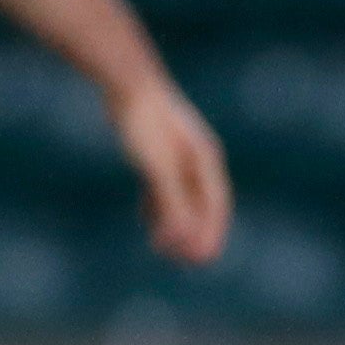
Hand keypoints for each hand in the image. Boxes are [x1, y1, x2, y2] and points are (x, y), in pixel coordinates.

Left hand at [111, 81, 230, 264]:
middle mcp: (198, 158)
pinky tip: (146, 217)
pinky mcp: (161, 148)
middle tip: (189, 262)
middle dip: (198, 233)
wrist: (128, 82)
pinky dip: (160, 205)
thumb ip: (171, 202)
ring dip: (178, 222)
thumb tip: (182, 237)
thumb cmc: (145, 123)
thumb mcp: (158, 167)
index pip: (216, 205)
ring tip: (163, 246)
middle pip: (203, 203)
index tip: (203, 259)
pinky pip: (166, 185)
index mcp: (205, 160)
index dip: (212, 233)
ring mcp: (180, 152)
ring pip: (184, 195)